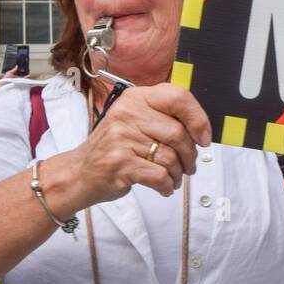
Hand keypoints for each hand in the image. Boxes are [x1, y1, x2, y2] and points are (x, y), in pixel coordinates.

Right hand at [66, 84, 210, 201]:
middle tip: (189, 165)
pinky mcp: (120, 164)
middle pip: (178, 133)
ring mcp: (121, 138)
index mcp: (135, 98)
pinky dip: (167, 185)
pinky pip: (160, 175)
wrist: (79, 173)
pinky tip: (163, 186)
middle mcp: (127, 114)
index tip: (204, 137)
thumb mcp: (134, 121)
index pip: (177, 96)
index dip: (198, 118)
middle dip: (190, 155)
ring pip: (171, 157)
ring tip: (173, 178)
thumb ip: (163, 118)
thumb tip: (201, 129)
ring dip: (178, 173)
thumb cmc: (113, 148)